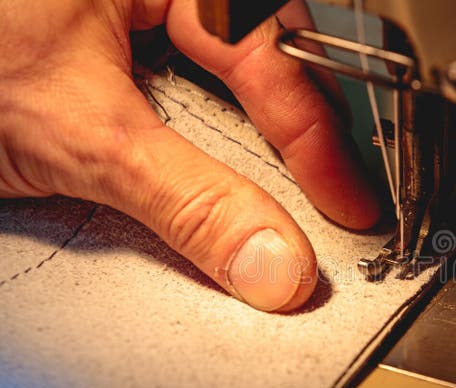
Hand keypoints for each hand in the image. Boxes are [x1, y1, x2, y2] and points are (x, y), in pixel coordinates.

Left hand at [0, 0, 379, 311]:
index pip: (276, 43)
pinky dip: (212, 127)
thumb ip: (188, 200)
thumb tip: (273, 261)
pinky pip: (188, 78)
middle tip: (327, 194)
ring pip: (232, 64)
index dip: (319, 132)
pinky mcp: (111, 41)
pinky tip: (221, 154)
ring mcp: (136, 6)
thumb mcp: (80, 132)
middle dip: (299, 129)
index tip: (342, 200)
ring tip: (291, 174)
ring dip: (262, 128)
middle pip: (265, 51)